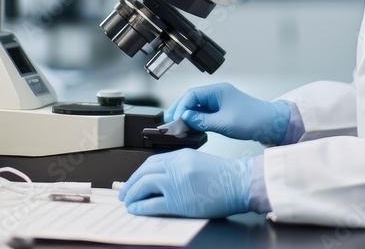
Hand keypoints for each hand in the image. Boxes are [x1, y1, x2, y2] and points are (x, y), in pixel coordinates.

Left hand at [118, 149, 252, 217]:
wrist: (240, 183)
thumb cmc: (224, 176)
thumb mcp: (198, 162)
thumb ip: (178, 167)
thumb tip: (158, 179)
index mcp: (180, 155)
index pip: (150, 163)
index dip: (137, 173)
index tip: (132, 180)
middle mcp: (176, 166)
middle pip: (143, 174)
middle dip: (130, 185)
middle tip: (124, 193)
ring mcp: (176, 183)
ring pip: (144, 187)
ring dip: (132, 196)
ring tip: (128, 202)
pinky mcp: (179, 201)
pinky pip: (152, 204)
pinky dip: (141, 207)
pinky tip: (136, 209)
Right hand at [166, 83, 290, 144]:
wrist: (271, 124)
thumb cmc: (252, 120)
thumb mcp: (223, 123)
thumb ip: (201, 120)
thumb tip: (184, 118)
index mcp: (218, 91)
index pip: (192, 95)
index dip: (180, 107)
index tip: (173, 119)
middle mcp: (218, 94)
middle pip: (192, 99)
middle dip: (180, 110)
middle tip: (170, 123)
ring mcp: (220, 102)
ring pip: (198, 107)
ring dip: (187, 116)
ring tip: (178, 127)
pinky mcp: (223, 111)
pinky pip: (205, 113)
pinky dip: (196, 120)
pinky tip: (191, 128)